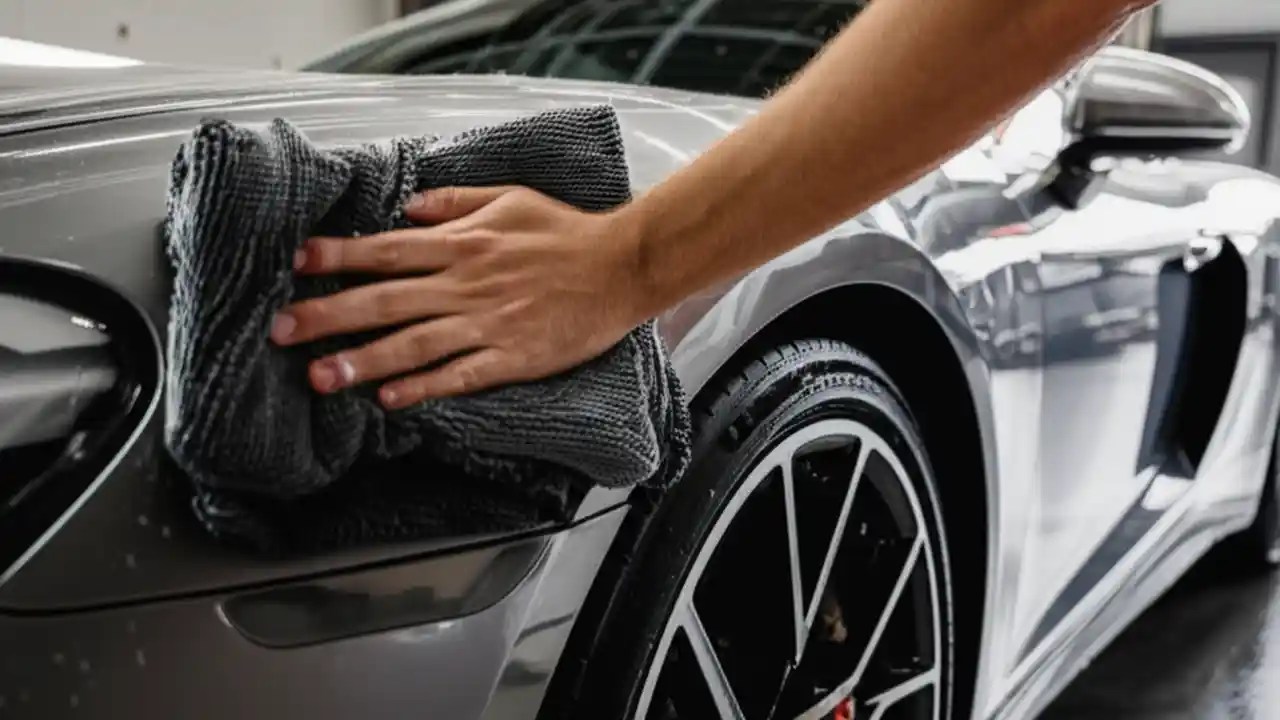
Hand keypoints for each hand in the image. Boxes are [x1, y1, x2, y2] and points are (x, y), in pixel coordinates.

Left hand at [270, 186, 651, 407]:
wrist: (623, 268)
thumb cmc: (568, 232)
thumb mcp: (510, 198)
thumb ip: (455, 202)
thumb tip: (407, 210)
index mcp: (464, 244)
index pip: (387, 250)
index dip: (338, 256)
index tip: (296, 262)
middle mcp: (467, 284)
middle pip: (385, 300)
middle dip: (328, 314)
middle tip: (279, 331)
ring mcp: (489, 325)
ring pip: (414, 344)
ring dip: (362, 361)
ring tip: (319, 376)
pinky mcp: (513, 358)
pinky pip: (460, 376)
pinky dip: (424, 387)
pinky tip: (389, 398)